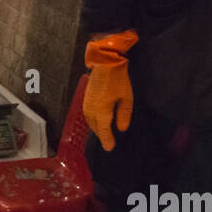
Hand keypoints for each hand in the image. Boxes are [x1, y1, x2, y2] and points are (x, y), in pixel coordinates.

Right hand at [83, 30, 138, 150]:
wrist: (104, 62)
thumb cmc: (117, 79)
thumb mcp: (126, 98)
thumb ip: (124, 115)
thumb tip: (121, 128)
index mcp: (101, 112)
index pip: (103, 132)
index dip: (107, 141)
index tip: (110, 148)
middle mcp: (91, 112)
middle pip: (96, 129)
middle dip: (102, 136)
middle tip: (109, 142)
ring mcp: (86, 106)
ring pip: (90, 123)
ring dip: (97, 129)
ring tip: (104, 133)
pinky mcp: (85, 100)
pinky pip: (88, 116)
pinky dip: (93, 121)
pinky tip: (98, 121)